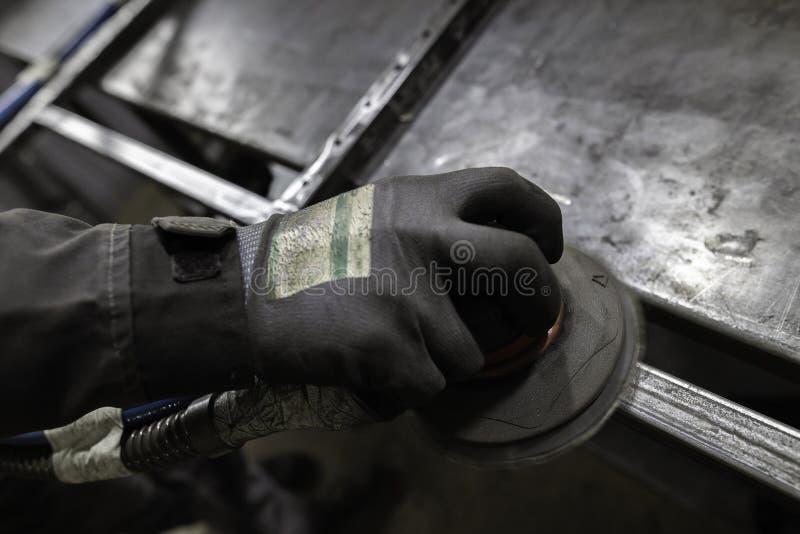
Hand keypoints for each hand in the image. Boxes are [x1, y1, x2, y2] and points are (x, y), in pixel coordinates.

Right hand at [239, 167, 562, 415]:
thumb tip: (493, 257)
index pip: (508, 189)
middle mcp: (426, 238)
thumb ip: (430, 225)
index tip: (545, 247)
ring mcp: (413, 294)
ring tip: (389, 350)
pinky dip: (401, 391)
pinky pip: (428, 388)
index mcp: (420, 200)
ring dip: (438, 364)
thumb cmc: (303, 260)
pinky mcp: (395, 346)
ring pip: (470, 353)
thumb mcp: (374, 217)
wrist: (239, 294)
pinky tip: (364, 370)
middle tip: (533, 320)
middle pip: (525, 267)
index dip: (543, 219)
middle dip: (542, 302)